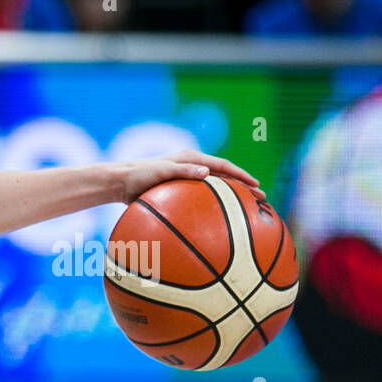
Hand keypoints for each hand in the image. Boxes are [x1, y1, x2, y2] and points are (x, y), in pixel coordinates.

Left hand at [113, 150, 264, 205]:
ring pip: (215, 188)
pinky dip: (213, 207)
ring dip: (232, 198)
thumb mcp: (160, 171)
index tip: (257, 186)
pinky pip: (201, 199)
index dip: (241, 175)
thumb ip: (182, 171)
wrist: (120, 182)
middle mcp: (191, 167)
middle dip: (243, 187)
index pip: (223, 165)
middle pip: (224, 177)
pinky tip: (218, 224)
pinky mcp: (179, 191)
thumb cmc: (138, 175)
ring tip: (247, 212)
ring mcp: (186, 179)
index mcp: (190, 158)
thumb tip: (207, 172)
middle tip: (261, 199)